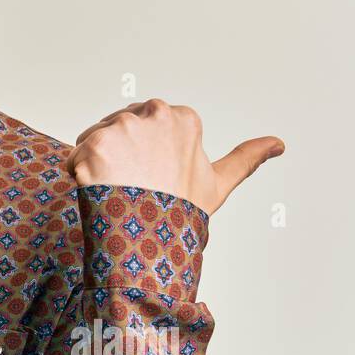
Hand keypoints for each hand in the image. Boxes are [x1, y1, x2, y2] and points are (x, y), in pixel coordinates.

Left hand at [62, 98, 283, 215]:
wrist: (152, 240)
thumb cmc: (183, 213)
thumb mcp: (218, 183)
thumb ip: (246, 158)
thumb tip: (279, 143)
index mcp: (181, 117)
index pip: (143, 128)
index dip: (142, 156)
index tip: (151, 179)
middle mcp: (152, 113)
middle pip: (117, 129)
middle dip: (117, 156)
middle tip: (132, 187)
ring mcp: (123, 127)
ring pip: (93, 141)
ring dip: (95, 166)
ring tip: (115, 191)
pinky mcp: (94, 143)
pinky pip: (74, 156)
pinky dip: (78, 176)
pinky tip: (95, 193)